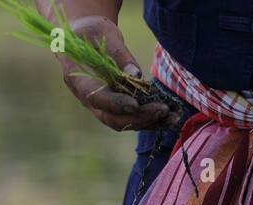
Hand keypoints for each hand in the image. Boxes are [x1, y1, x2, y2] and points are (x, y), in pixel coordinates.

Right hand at [57, 16, 173, 131]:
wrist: (84, 39)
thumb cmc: (91, 33)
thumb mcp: (102, 35)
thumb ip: (117, 55)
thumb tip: (135, 75)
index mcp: (79, 82)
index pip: (97, 99)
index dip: (116, 104)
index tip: (135, 105)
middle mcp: (90, 100)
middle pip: (112, 118)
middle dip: (138, 118)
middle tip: (162, 110)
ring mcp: (102, 106)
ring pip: (124, 122)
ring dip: (149, 122)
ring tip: (173, 118)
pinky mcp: (116, 106)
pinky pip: (132, 117)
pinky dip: (151, 119)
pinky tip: (170, 117)